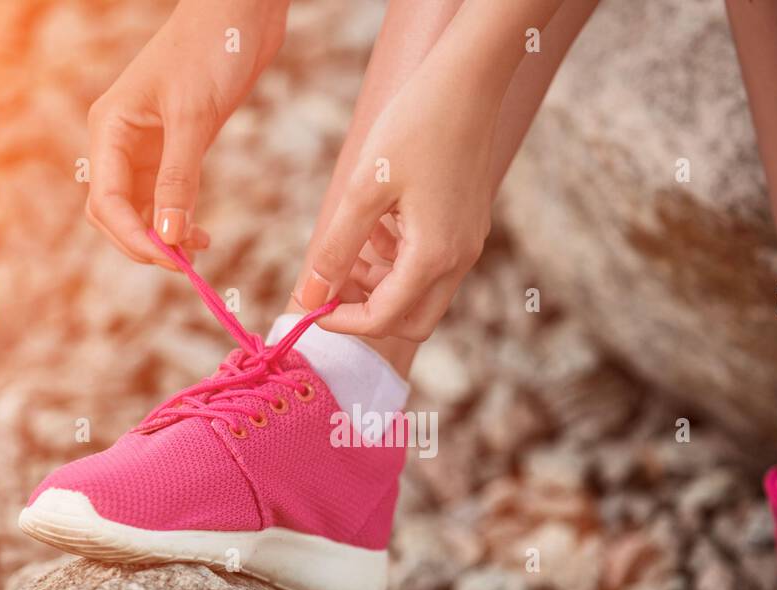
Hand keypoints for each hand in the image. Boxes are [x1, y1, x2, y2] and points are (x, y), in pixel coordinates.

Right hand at [86, 0, 288, 265]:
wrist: (239, 13)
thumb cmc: (210, 50)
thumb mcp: (194, 118)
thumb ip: (179, 179)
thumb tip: (169, 238)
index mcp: (110, 129)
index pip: (106, 202)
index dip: (134, 238)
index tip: (171, 261)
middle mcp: (119, 142)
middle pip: (112, 213)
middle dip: (143, 243)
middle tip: (184, 266)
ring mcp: (145, 146)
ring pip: (138, 210)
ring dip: (162, 236)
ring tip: (199, 252)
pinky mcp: (173, 147)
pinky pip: (164, 197)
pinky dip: (178, 220)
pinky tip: (202, 234)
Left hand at [294, 57, 497, 341]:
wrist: (467, 82)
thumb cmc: (414, 127)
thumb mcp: (363, 190)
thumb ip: (335, 248)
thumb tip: (308, 295)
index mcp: (433, 257)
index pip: (384, 319)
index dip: (341, 321)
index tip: (310, 304)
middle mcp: (458, 260)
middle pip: (410, 321)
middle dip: (367, 311)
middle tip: (334, 283)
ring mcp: (467, 244)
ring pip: (421, 294)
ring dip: (381, 283)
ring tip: (351, 244)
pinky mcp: (468, 227)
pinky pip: (431, 264)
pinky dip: (398, 260)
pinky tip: (379, 224)